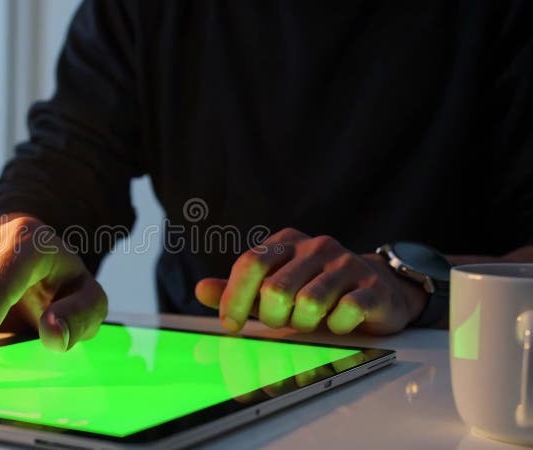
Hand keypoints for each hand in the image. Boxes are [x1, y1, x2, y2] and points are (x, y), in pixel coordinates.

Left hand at [195, 228, 426, 334]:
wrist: (377, 291)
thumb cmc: (316, 291)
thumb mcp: (273, 289)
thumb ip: (238, 290)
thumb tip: (200, 291)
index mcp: (287, 242)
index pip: (251, 263)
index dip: (236, 297)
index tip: (231, 324)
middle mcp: (317, 246)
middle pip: (276, 288)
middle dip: (273, 317)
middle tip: (283, 322)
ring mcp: (347, 264)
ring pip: (310, 303)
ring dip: (305, 323)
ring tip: (312, 322)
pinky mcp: (373, 287)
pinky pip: (346, 311)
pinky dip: (338, 326)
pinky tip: (341, 322)